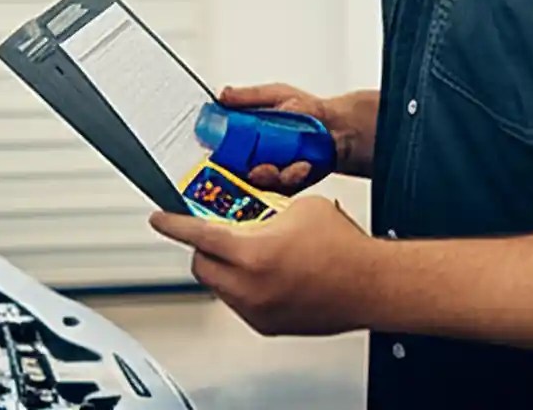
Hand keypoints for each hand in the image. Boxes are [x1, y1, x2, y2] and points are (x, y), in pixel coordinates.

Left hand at [149, 197, 382, 336]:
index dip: (173, 225)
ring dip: (225, 268)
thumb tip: (246, 208)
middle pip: (201, 264)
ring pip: (219, 286)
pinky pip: (239, 303)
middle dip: (204, 247)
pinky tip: (266, 274)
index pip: (197, 234)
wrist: (373, 284)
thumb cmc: (343, 247)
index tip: (159, 219)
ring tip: (251, 253)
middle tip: (217, 234)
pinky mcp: (268, 325)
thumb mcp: (296, 207)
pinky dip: (243, 287)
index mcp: (251, 252)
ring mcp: (257, 309)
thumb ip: (261, 209)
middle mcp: (248, 285)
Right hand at [219, 84, 376, 192]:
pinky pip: (282, 190)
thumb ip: (248, 97)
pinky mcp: (287, 187)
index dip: (217, 155)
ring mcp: (269, 174)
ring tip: (279, 167)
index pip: (219, 150)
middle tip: (256, 168)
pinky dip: (291, 178)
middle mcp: (252, 157)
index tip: (221, 155)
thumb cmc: (306, 110)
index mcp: (243, 137)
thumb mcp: (275, 95)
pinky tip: (301, 166)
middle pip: (234, 173)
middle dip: (241, 172)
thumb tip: (222, 95)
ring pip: (257, 184)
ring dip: (268, 177)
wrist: (338, 126)